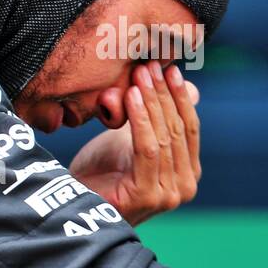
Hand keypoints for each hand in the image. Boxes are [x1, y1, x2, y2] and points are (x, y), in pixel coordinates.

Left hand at [69, 62, 201, 225]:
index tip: (170, 68)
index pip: (190, 127)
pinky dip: (141, 119)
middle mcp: (185, 186)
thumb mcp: (137, 137)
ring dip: (152, 101)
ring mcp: (169, 194)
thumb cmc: (104, 171)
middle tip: (150, 65)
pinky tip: (131, 96)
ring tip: (139, 75)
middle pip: (177, 130)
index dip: (181, 96)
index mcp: (189, 172)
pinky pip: (147, 148)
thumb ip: (164, 118)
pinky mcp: (149, 196)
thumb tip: (193, 89)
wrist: (74, 201)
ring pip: (163, 136)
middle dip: (164, 94)